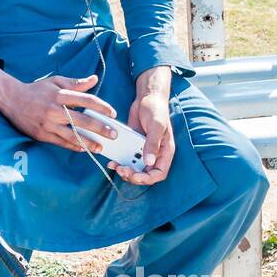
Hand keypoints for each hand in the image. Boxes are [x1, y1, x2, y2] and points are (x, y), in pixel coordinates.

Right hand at [0, 73, 118, 153]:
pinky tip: (83, 148)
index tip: (112, 113)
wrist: (11, 99)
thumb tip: (94, 79)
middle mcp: (54, 110)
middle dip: (101, 128)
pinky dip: (73, 146)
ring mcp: (47, 124)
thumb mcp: (55, 81)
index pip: (86, 100)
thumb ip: (76, 83)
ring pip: (73, 135)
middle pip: (83, 120)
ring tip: (101, 147)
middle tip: (114, 134)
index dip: (101, 107)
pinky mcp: (41, 134)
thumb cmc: (36, 89)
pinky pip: (61, 142)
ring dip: (89, 142)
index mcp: (60, 95)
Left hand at [109, 67, 174, 184]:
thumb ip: (152, 144)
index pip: (159, 173)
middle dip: (133, 175)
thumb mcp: (156, 126)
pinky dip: (119, 161)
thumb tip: (149, 162)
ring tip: (115, 166)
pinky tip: (111, 160)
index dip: (148, 179)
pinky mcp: (132, 145)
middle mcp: (154, 153)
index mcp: (165, 152)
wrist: (146, 98)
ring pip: (134, 168)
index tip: (136, 176)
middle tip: (122, 170)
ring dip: (124, 170)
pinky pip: (126, 158)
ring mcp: (143, 150)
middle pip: (145, 174)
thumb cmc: (157, 110)